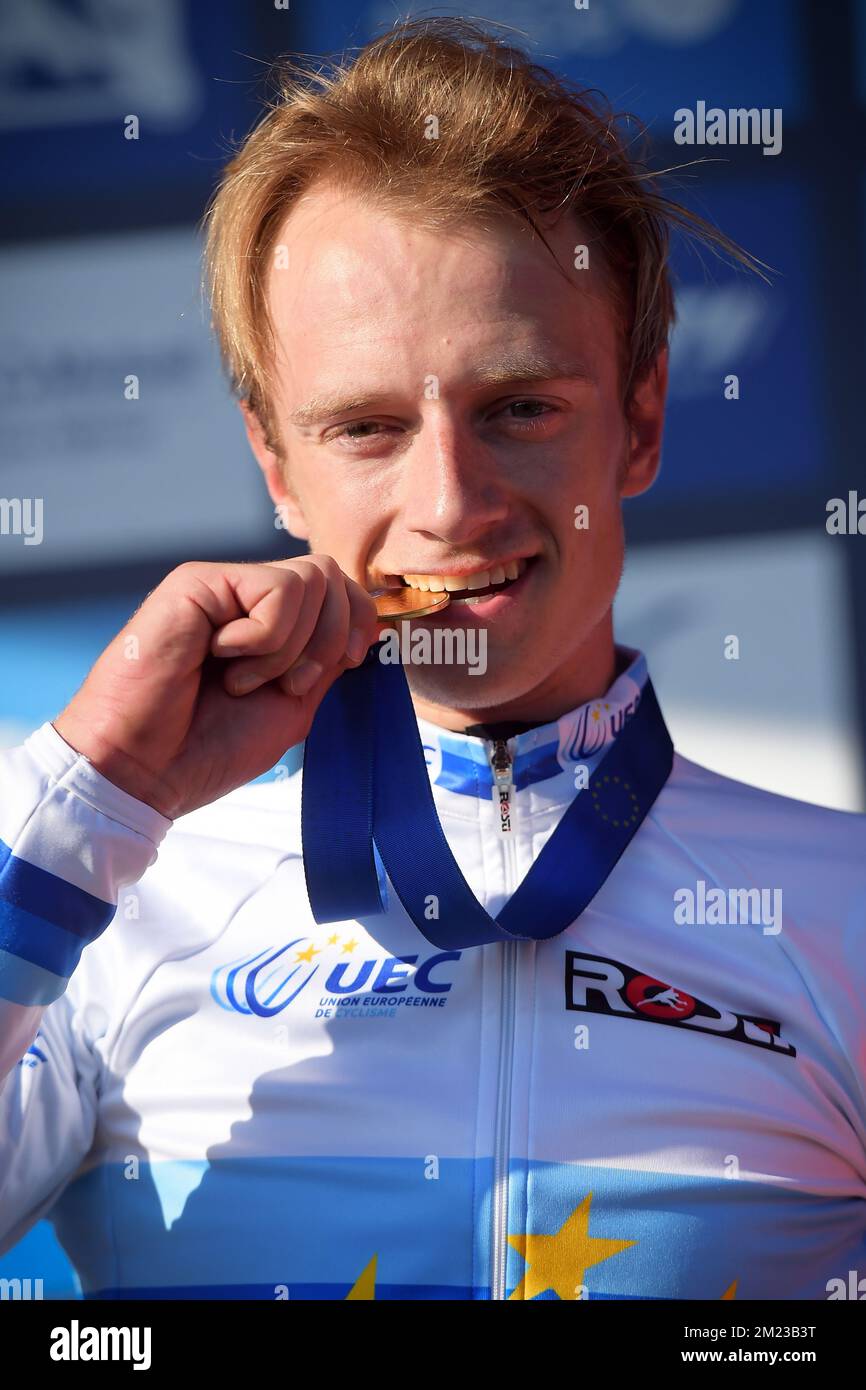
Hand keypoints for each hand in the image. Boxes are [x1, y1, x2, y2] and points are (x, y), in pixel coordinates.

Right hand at [53, 556, 383, 817]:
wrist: (145, 770)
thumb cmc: (208, 748)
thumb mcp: (293, 707)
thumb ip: (328, 662)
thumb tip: (371, 622)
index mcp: (269, 625)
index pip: (340, 590)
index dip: (359, 622)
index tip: (349, 663)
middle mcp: (246, 599)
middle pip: (332, 576)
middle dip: (329, 641)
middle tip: (285, 684)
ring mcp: (223, 587)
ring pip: (312, 580)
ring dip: (291, 647)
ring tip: (242, 679)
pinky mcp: (199, 582)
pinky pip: (278, 589)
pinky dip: (265, 639)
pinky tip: (219, 659)